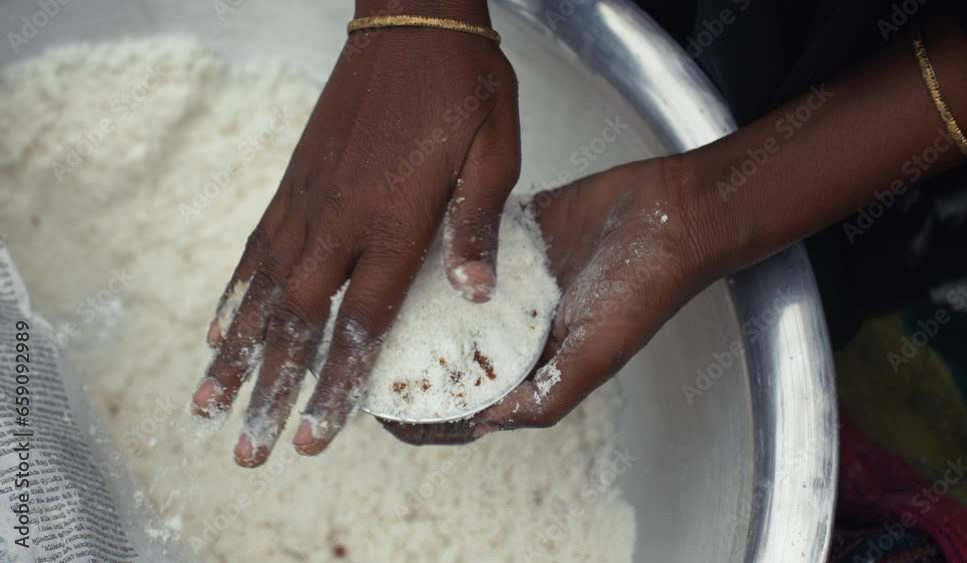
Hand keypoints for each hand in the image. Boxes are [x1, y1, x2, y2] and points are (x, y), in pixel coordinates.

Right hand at [191, 18, 519, 465]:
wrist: (413, 17)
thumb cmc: (462, 83)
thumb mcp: (495, 152)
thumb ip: (478, 226)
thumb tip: (476, 294)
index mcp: (396, 220)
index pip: (362, 321)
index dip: (338, 384)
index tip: (317, 435)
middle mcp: (341, 218)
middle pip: (299, 323)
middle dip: (273, 392)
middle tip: (251, 448)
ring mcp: (310, 198)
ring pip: (264, 293)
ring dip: (238, 356)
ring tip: (209, 406)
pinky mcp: (295, 180)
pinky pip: (256, 247)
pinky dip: (234, 294)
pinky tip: (218, 329)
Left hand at [382, 157, 719, 443]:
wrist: (671, 214)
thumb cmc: (647, 287)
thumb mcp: (596, 354)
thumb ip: (545, 394)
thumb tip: (483, 424)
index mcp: (536, 370)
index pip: (466, 410)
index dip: (421, 420)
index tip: (377, 412)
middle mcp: (517, 335)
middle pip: (446, 363)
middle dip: (404, 368)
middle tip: (357, 358)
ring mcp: (510, 291)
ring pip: (446, 310)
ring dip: (410, 314)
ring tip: (367, 308)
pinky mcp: (509, 246)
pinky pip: (460, 258)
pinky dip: (431, 262)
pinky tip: (397, 254)